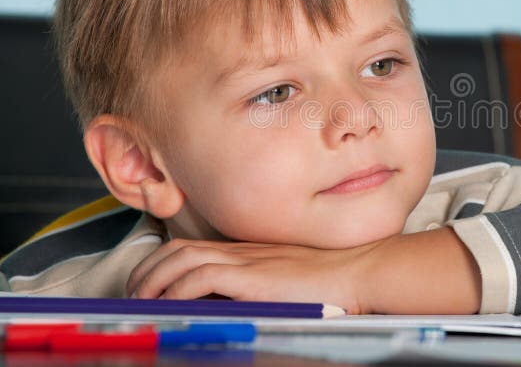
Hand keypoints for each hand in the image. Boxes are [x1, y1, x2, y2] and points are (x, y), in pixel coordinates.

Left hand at [126, 238, 383, 313]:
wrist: (357, 270)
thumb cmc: (329, 278)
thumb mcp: (284, 278)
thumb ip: (256, 284)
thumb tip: (229, 303)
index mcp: (245, 251)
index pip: (189, 246)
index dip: (160, 262)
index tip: (146, 283)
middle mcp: (240, 250)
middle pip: (177, 248)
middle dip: (146, 269)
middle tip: (133, 293)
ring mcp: (246, 260)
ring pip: (180, 258)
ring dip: (153, 279)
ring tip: (141, 300)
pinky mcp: (252, 275)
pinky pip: (200, 277)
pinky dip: (177, 289)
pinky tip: (170, 303)